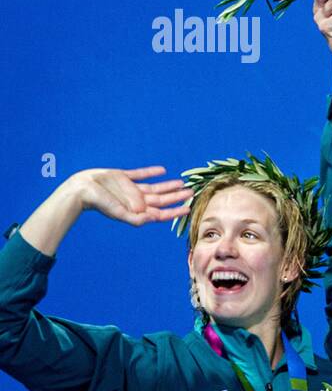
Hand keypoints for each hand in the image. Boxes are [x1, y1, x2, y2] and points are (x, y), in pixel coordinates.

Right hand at [67, 167, 190, 226]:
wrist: (81, 189)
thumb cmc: (99, 204)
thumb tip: (152, 220)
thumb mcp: (119, 213)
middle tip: (191, 192)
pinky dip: (152, 172)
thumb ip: (136, 219)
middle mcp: (136, 200)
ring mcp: (130, 189)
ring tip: (182, 183)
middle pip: (161, 200)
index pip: (160, 212)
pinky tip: (162, 170)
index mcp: (137, 210)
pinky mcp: (123, 177)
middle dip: (176, 197)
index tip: (188, 208)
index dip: (174, 211)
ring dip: (168, 186)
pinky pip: (141, 174)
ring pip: (154, 188)